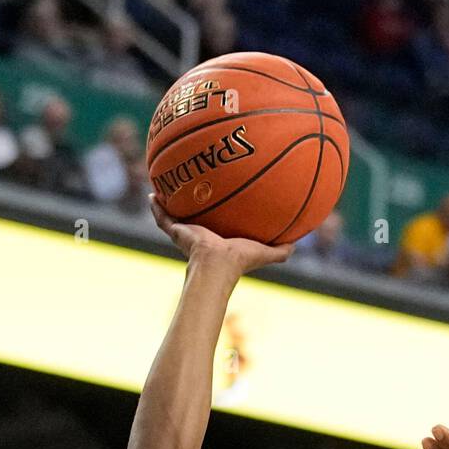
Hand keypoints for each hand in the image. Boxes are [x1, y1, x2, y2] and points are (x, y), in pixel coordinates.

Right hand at [150, 194, 292, 278]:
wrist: (217, 265)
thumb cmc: (239, 261)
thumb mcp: (264, 252)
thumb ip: (280, 250)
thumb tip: (297, 245)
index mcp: (219, 238)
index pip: (218, 223)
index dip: (218, 212)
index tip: (219, 197)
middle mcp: (201, 234)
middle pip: (195, 215)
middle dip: (192, 202)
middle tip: (192, 184)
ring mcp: (186, 232)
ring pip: (175, 214)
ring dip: (170, 200)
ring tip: (166, 182)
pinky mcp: (176, 231)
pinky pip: (162, 217)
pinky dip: (156, 206)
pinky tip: (151, 193)